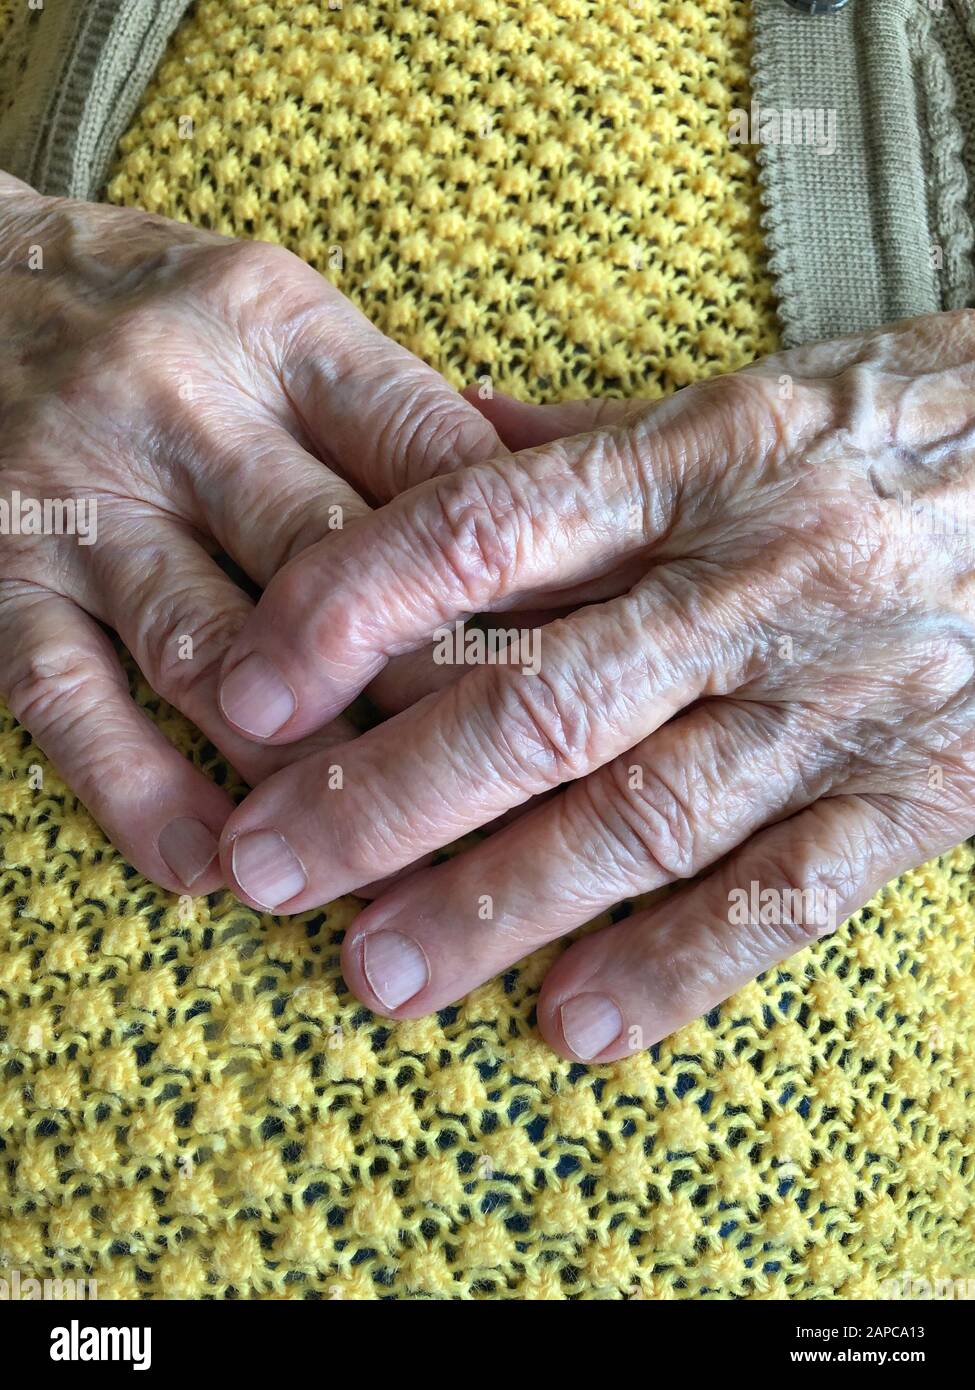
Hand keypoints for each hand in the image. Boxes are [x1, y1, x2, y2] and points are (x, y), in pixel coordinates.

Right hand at [0, 172, 500, 892]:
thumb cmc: (155, 315)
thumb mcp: (276, 313)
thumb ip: (389, 413)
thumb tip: (539, 526)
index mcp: (274, 327)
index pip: (431, 461)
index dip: (525, 576)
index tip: (589, 670)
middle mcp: (175, 408)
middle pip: (336, 566)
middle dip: (438, 688)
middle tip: (526, 788)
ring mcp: (78, 503)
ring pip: (213, 653)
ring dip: (305, 766)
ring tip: (388, 855)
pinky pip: (68, 704)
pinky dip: (140, 794)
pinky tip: (213, 865)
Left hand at [215, 311, 974, 1058]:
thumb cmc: (906, 425)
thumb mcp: (749, 397)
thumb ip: (590, 436)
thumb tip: (439, 431)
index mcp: (699, 462)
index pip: (478, 532)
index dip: (344, 611)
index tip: (242, 690)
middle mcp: (753, 583)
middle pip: (535, 703)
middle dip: (381, 798)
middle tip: (264, 869)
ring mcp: (837, 696)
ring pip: (643, 815)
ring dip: (499, 904)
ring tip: (381, 975)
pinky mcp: (919, 790)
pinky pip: (790, 893)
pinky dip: (682, 968)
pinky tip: (579, 1026)